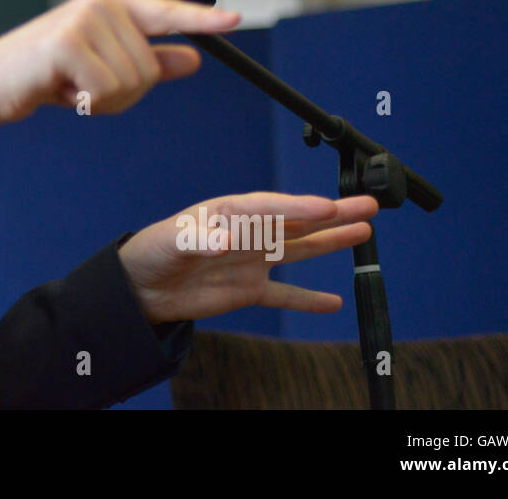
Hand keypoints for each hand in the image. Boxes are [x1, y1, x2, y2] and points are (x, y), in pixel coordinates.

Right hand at [0, 0, 239, 186]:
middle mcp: (102, 6)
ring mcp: (83, 20)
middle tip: (85, 87)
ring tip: (71, 87)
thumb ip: (148, 61)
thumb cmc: (47, 74)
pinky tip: (62, 91)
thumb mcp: (103, 68)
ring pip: (131, 82)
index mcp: (113, 7)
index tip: (235, 20)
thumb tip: (193, 59)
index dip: (202, 19)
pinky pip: (106, 89)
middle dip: (123, 93)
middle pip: (150, 68)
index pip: (167, 12)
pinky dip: (87, 104)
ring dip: (104, 101)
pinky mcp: (67, 42)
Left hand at [116, 192, 379, 323]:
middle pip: (296, 221)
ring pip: (299, 249)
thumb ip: (200, 240)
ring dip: (330, 242)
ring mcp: (251, 261)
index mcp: (229, 212)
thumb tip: (227, 240)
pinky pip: (284, 295)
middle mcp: (247, 233)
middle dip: (332, 213)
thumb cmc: (152, 252)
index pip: (271, 207)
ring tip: (364, 230)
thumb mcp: (172, 241)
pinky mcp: (248, 290)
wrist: (139, 288)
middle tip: (368, 204)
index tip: (328, 207)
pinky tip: (334, 301)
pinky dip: (307, 299)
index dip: (300, 207)